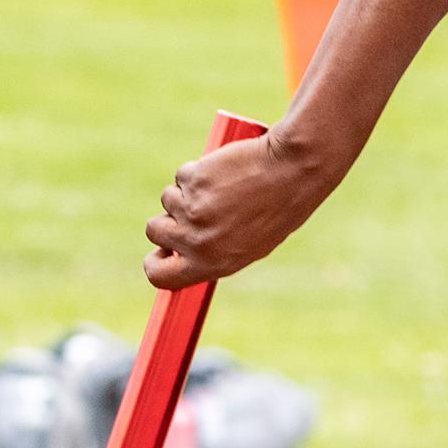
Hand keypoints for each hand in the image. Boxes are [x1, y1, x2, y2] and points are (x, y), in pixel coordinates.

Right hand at [143, 133, 326, 289]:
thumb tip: (185, 254)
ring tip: (224, 187)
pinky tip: (225, 170)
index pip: (160, 277)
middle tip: (195, 207)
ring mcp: (192, 210)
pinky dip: (198, 170)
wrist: (293, 170)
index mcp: (212, 264)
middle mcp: (197, 241)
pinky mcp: (193, 180)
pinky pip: (182, 175)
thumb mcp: (251, 243)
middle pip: (154, 231)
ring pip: (168, 198)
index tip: (162, 250)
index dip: (156, 263)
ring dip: (188, 190)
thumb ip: (215, 252)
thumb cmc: (279, 207)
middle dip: (169, 217)